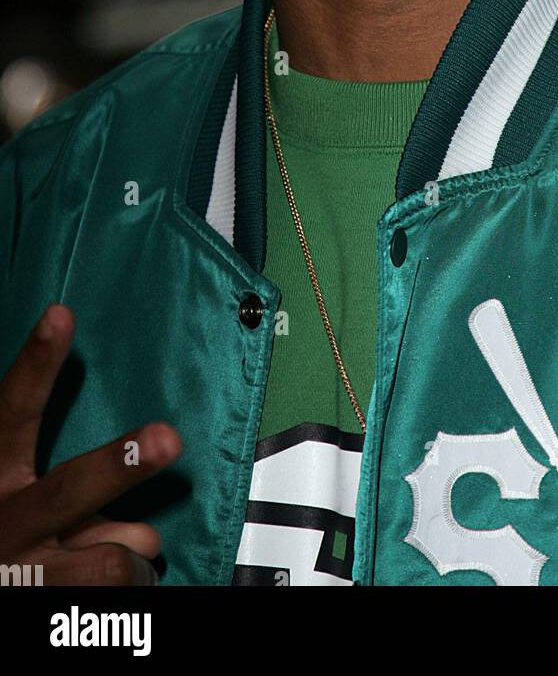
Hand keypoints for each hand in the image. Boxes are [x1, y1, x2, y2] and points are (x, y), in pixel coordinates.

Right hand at [0, 303, 182, 584]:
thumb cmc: (11, 547)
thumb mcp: (16, 507)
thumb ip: (67, 497)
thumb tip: (135, 521)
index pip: (12, 412)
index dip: (36, 365)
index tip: (61, 314)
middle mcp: (6, 526)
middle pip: (69, 491)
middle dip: (120, 464)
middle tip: (166, 437)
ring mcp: (29, 579)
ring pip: (111, 558)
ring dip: (133, 552)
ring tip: (126, 554)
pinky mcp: (48, 617)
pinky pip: (126, 592)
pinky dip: (136, 586)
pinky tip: (117, 591)